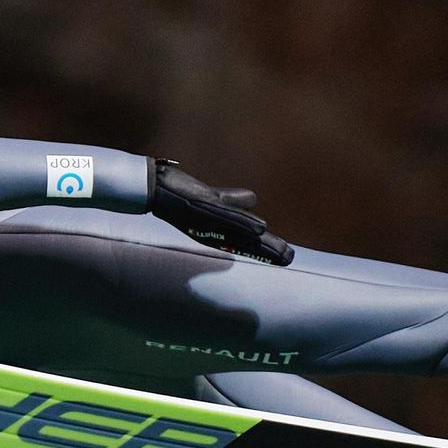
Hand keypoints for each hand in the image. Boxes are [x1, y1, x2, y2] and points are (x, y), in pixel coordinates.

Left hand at [148, 159, 294, 265]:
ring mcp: (211, 220)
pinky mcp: (205, 206)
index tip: (286, 258)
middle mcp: (215, 230)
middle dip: (269, 251)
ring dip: (263, 242)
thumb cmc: (183, 195)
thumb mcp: (214, 198)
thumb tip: (254, 199)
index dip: (266, 250)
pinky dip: (245, 223)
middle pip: (247, 243)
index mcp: (218, 230)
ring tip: (281, 250)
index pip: (246, 243)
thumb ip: (234, 200)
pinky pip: (229, 217)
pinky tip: (260, 229)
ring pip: (242, 234)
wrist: (157, 188)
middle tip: (290, 259)